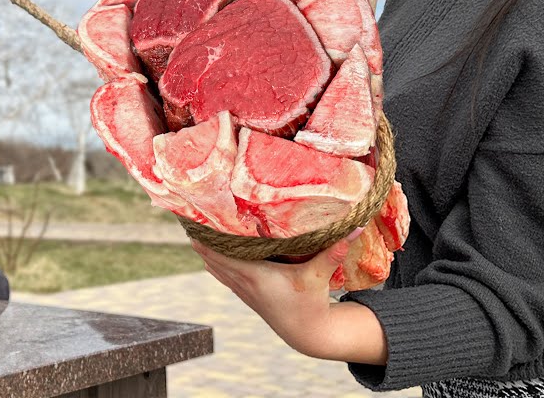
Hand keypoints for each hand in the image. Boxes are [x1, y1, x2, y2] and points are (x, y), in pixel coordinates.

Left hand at [193, 230, 387, 363]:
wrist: (307, 333)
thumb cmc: (311, 303)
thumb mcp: (320, 275)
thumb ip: (334, 251)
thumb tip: (355, 226)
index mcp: (254, 275)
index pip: (220, 253)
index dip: (205, 236)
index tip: (194, 215)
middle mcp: (243, 281)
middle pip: (210, 256)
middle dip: (199, 235)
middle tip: (188, 210)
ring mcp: (241, 288)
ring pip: (212, 264)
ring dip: (203, 246)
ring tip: (191, 223)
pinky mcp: (245, 292)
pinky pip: (220, 271)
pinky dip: (211, 258)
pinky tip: (205, 246)